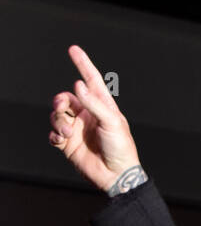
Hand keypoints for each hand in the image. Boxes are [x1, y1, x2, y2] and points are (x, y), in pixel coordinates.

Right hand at [49, 45, 141, 192]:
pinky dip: (54, 134)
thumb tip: (77, 84)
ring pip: (57, 115)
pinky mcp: (69, 145)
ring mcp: (78, 130)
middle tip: (61, 106)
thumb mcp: (111, 122)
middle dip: (59, 101)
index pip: (91, 80)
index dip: (82, 64)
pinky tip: (61, 140)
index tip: (73, 49)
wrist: (116, 177)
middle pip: (65, 98)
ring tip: (67, 133)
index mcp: (102, 107)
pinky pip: (54, 134)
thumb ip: (93, 103)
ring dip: (58, 121)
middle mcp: (87, 115)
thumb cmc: (121, 148)